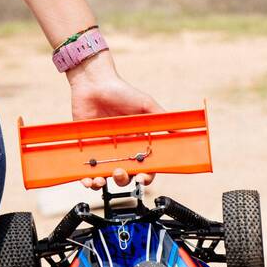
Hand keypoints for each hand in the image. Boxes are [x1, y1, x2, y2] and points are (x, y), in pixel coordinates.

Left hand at [66, 51, 162, 189]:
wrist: (94, 84)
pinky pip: (86, 170)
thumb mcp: (145, 104)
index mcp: (137, 142)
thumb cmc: (121, 91)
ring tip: (100, 179)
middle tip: (120, 172)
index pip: (144, 165)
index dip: (145, 176)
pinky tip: (86, 179)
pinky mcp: (86, 149)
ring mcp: (103, 151)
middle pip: (125, 175)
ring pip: (104, 176)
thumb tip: (180, 131)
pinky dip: (86, 179)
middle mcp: (121, 149)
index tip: (143, 178)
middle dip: (123, 179)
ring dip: (103, 183)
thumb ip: (161, 120)